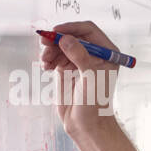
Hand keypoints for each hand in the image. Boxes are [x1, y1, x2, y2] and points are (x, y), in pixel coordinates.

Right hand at [38, 20, 120, 138]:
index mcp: (107, 53)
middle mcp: (94, 55)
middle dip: (57, 39)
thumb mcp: (90, 76)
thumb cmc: (95, 102)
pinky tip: (46, 67)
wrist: (86, 123)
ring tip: (45, 61)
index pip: (88, 30)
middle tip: (43, 43)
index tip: (56, 31)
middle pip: (72, 36)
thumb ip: (79, 55)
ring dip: (50, 50)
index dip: (72, 28)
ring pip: (61, 45)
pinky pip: (55, 56)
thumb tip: (65, 38)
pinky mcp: (67, 69)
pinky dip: (48, 58)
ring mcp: (80, 61)